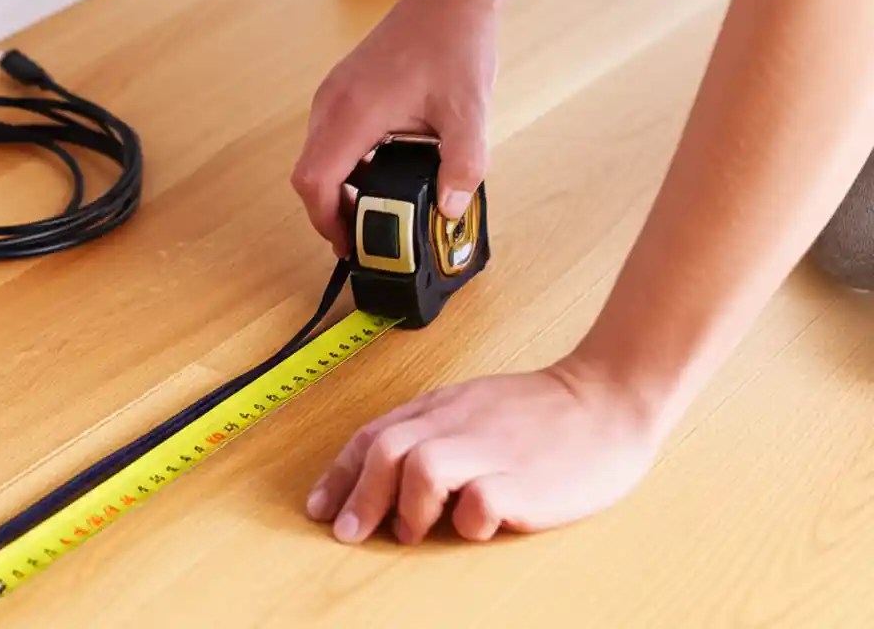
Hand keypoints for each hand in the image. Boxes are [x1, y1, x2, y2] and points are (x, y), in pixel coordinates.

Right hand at [291, 0, 498, 256]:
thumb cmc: (453, 44)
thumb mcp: (470, 112)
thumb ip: (463, 166)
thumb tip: (450, 210)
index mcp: (353, 112)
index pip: (314, 181)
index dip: (326, 222)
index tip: (350, 245)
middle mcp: (331, 103)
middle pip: (309, 175)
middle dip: (332, 213)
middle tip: (366, 237)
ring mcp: (332, 95)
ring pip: (316, 158)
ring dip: (338, 190)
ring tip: (373, 212)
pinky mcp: (341, 92)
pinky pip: (327, 140)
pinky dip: (343, 167)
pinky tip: (377, 175)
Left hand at [304, 365, 660, 543]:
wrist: (609, 398)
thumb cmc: (541, 411)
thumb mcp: (472, 406)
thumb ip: (430, 431)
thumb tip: (383, 476)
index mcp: (442, 408)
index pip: (373, 436)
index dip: (339, 475)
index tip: (320, 507)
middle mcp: (459, 425)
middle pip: (386, 451)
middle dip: (358, 495)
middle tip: (348, 532)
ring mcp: (492, 451)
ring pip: (421, 467)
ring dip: (406, 506)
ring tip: (412, 531)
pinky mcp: (525, 480)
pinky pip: (481, 503)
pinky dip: (468, 521)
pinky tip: (474, 526)